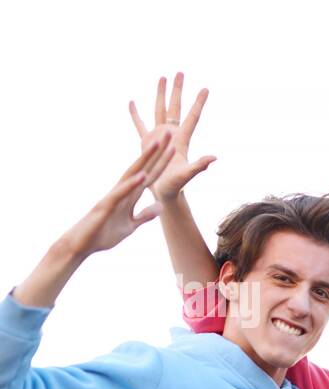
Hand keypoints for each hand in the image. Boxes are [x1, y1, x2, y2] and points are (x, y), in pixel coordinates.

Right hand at [60, 134, 174, 258]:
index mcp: (130, 195)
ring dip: (144, 159)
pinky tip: (142, 175)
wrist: (82, 245)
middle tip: (168, 132)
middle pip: (143, 167)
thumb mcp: (131, 226)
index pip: (150, 175)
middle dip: (156, 151)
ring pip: (132, 174)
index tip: (174, 146)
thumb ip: (144, 215)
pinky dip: (132, 185)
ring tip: (156, 144)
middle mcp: (123, 191)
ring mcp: (114, 197)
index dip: (162, 162)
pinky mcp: (106, 206)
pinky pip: (120, 193)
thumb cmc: (104, 234)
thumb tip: (160, 207)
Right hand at [129, 73, 214, 202]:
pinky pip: (139, 124)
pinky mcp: (146, 142)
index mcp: (181, 140)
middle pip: (175, 107)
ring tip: (162, 77)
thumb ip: (199, 166)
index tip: (205, 88)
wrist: (163, 194)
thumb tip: (214, 158)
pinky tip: (132, 102)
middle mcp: (171, 134)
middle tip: (180, 72)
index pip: (192, 117)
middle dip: (177, 90)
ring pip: (159, 110)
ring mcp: (159, 137)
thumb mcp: (187, 175)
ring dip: (160, 94)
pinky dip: (135, 114)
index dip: (198, 103)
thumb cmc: (175, 186)